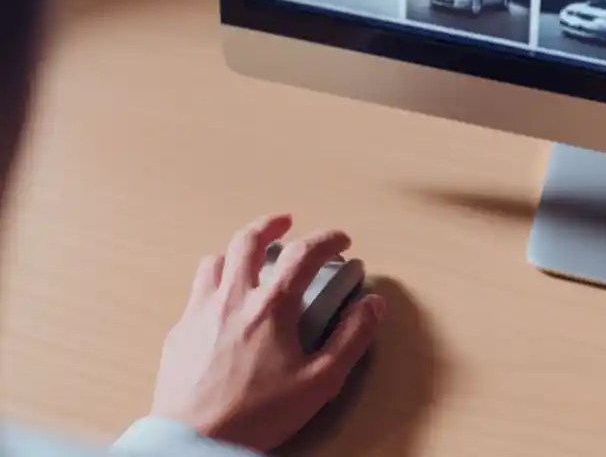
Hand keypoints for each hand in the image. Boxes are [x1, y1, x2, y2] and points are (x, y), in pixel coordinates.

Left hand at [149, 215, 386, 452]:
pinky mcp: (179, 333)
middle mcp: (233, 299)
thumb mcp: (320, 382)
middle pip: (248, 240)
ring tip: (249, 258)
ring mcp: (200, 313)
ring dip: (236, 252)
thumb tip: (373, 306)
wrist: (194, 442)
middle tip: (286, 223)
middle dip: (271, 225)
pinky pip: (195, 292)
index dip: (327, 240)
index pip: (304, 253)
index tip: (340, 242)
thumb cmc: (256, 415)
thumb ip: (351, 338)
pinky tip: (221, 301)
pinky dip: (214, 284)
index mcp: (271, 306)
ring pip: (216, 260)